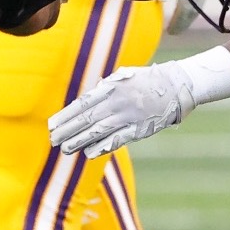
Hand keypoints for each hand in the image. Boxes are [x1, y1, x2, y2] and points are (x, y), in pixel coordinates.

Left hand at [48, 64, 195, 156]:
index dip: (65, 116)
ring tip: (65, 149)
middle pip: (87, 119)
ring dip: (80, 141)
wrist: (177, 85)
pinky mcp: (140, 128)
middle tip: (53, 140)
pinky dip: (102, 147)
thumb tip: (87, 98)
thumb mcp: (123, 76)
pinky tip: (89, 153)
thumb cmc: (147, 80)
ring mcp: (129, 116)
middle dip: (68, 131)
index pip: (82, 104)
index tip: (51, 125)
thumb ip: (104, 87)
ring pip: (99, 131)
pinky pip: (118, 139)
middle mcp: (117, 102)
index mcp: (111, 87)